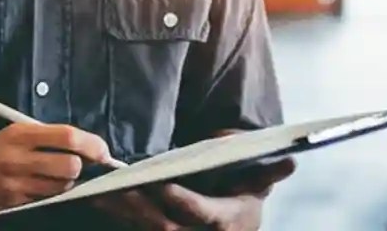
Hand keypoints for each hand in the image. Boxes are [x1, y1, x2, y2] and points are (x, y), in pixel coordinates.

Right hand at [0, 122, 110, 215]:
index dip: (91, 144)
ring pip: (60, 187)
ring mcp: (16, 183)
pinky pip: (44, 199)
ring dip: (65, 182)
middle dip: (80, 167)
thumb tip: (85, 145)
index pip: (67, 137)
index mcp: (21, 134)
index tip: (103, 151)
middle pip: (69, 166)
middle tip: (77, 165)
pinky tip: (38, 186)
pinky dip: (48, 193)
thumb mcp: (16, 133)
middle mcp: (19, 158)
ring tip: (54, 175)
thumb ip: (47, 136)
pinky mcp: (13, 202)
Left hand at [87, 158, 294, 230]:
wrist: (240, 210)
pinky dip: (117, 213)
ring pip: (148, 228)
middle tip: (118, 184)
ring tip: (96, 191)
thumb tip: (290, 162)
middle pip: (168, 225)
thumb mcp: (260, 172)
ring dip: (120, 211)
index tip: (159, 183)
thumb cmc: (248, 179)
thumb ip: (269, 170)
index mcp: (231, 220)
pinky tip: (96, 199)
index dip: (181, 200)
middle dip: (141, 206)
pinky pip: (138, 227)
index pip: (203, 213)